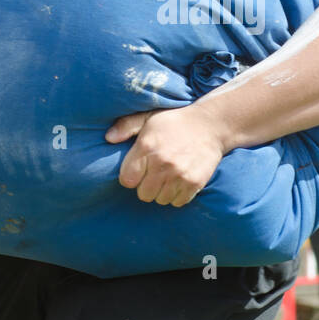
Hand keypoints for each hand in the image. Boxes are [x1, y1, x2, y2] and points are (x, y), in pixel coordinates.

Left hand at [105, 107, 227, 206]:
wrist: (210, 125)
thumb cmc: (174, 122)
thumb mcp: (148, 117)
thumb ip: (126, 126)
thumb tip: (108, 138)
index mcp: (146, 147)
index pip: (127, 180)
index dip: (132, 177)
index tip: (139, 170)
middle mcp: (162, 162)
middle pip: (143, 194)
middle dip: (147, 186)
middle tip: (155, 174)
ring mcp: (179, 174)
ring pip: (160, 200)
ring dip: (163, 192)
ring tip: (169, 176)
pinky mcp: (194, 182)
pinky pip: (178, 202)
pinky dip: (178, 195)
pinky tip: (180, 180)